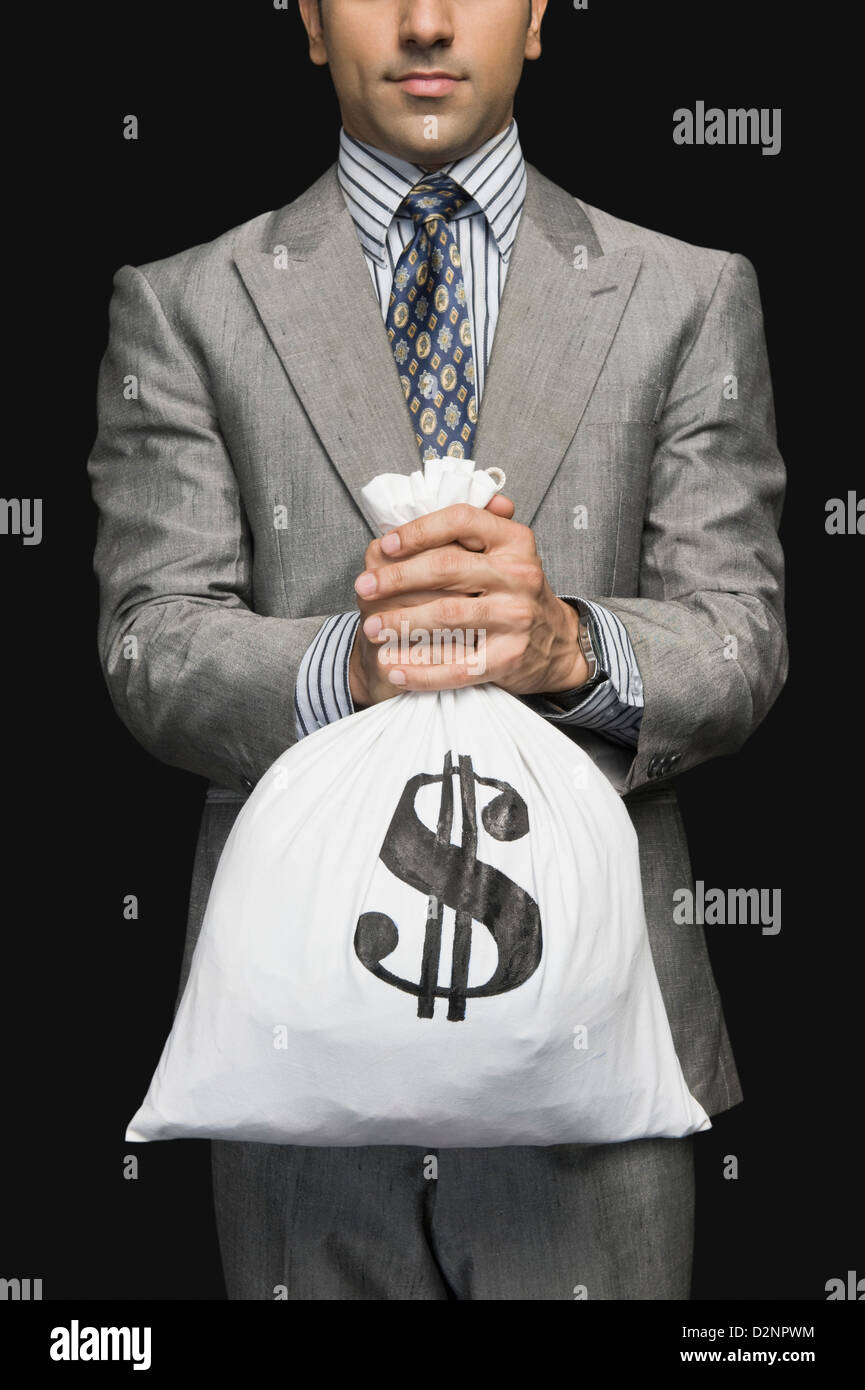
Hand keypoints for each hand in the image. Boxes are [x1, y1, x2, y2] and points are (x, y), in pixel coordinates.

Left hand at [348, 496, 587, 705]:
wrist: (558, 645)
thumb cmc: (515, 593)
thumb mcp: (507, 552)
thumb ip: (474, 526)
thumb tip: (431, 495)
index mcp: (514, 541)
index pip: (461, 520)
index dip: (417, 530)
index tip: (385, 544)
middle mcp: (519, 575)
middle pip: (446, 568)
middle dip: (396, 578)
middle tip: (362, 588)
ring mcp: (516, 617)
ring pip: (447, 616)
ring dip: (401, 622)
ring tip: (370, 628)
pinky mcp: (510, 657)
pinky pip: (458, 666)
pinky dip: (422, 671)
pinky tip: (394, 668)